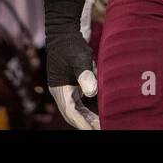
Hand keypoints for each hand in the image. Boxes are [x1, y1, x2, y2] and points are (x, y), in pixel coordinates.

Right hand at [44, 0, 98, 129]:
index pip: (71, 112)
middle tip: (103, 129)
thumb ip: (85, 74)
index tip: (96, 129)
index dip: (83, 123)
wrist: (64, 32)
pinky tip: (101, 114)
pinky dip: (89, 111)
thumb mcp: (79, 58)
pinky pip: (80, 104)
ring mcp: (66, 91)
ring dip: (89, 119)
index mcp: (59, 89)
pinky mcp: (72, 87)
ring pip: (77, 111)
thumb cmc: (71, 44)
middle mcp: (61, 93)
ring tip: (104, 125)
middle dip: (87, 124)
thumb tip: (92, 93)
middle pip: (73, 115)